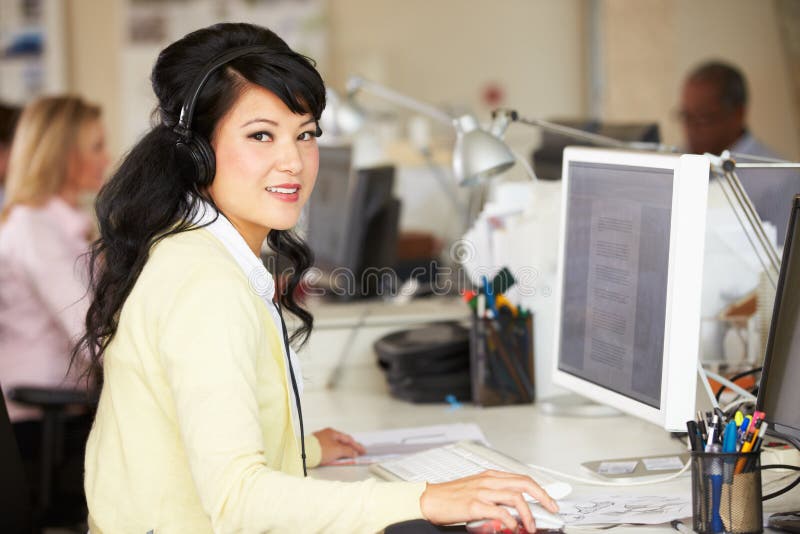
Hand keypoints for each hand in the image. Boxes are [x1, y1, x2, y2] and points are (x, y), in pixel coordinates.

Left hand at [313, 427, 365, 464]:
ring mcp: (320, 441)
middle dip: (350, 447)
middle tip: (357, 453)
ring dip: (342, 451)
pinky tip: (336, 458)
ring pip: (335, 445)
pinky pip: (329, 450)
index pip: (347, 439)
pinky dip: (334, 453)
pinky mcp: (316, 448)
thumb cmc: (319, 449)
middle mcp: (326, 434)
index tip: (362, 451)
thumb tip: (354, 453)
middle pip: (341, 441)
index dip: (356, 446)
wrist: (305, 454)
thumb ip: (348, 451)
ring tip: (348, 456)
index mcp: (332, 432)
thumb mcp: (338, 450)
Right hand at [419, 470, 558, 531]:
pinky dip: (509, 520)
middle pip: (524, 483)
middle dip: (543, 496)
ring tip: (530, 526)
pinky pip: (499, 512)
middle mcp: (488, 481)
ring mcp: (482, 492)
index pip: (522, 478)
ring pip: (515, 497)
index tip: (550, 500)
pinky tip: (512, 527)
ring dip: (528, 513)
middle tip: (552, 509)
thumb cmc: (451, 496)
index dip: (540, 489)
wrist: (429, 499)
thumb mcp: (476, 489)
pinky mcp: (474, 505)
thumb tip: (513, 508)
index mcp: (490, 476)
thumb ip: (495, 495)